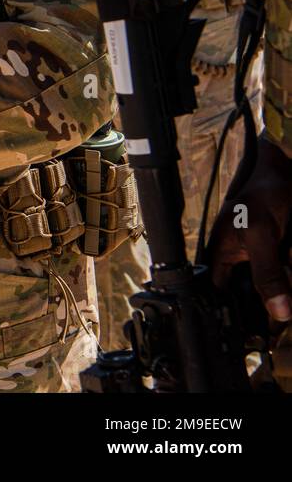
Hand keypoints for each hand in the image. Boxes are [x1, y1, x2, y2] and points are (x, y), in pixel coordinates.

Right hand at [211, 139, 291, 322]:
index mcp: (220, 257)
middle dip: (267, 306)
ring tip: (284, 275)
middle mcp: (237, 262)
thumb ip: (268, 273)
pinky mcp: (279, 256)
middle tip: (280, 317)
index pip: (220, 297)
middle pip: (249, 298)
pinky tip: (289, 266)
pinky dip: (288, 281)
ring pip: (272, 290)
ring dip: (283, 291)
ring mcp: (259, 260)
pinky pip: (283, 277)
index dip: (233, 316)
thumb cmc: (263, 194)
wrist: (285, 170)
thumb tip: (279, 312)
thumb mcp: (262, 236)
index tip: (254, 333)